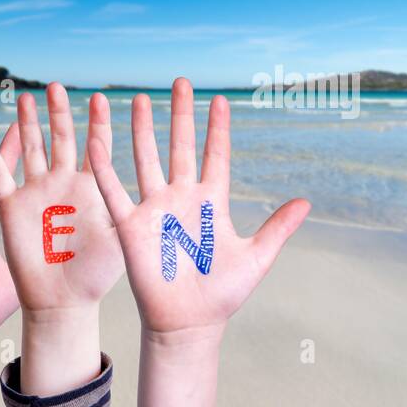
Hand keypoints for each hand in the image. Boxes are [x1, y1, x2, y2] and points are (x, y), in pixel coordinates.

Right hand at [0, 85, 124, 312]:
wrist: (62, 301)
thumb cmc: (95, 275)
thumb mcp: (116, 235)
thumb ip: (117, 202)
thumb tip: (125, 172)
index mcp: (92, 188)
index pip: (95, 145)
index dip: (97, 121)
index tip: (100, 96)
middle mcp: (62, 185)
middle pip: (60, 138)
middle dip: (58, 112)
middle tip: (56, 86)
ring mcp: (36, 194)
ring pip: (30, 149)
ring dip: (27, 124)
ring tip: (25, 98)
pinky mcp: (12, 209)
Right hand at [88, 78, 309, 338]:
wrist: (187, 323)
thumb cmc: (221, 295)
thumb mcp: (256, 257)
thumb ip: (278, 228)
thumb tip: (307, 202)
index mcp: (212, 203)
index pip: (216, 156)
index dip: (218, 129)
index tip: (220, 100)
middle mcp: (182, 199)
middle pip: (181, 147)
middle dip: (180, 115)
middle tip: (179, 83)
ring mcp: (155, 210)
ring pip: (147, 159)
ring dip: (143, 130)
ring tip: (139, 99)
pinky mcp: (131, 227)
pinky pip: (114, 193)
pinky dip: (106, 169)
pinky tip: (99, 142)